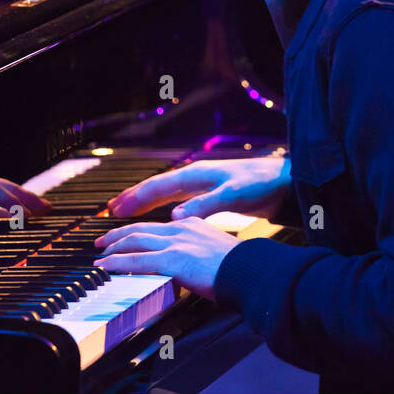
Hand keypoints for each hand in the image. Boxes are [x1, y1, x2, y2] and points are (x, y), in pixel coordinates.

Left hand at [94, 217, 239, 299]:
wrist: (250, 270)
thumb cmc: (238, 267)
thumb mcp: (214, 253)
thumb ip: (197, 254)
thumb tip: (188, 268)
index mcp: (192, 224)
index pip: (156, 226)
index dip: (136, 231)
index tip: (124, 238)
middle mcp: (181, 228)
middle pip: (140, 228)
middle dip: (117, 235)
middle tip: (101, 243)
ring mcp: (177, 242)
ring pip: (134, 240)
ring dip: (112, 248)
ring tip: (99, 256)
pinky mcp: (174, 259)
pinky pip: (137, 260)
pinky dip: (117, 262)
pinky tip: (106, 266)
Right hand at [107, 155, 290, 220]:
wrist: (284, 181)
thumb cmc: (260, 184)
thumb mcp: (232, 195)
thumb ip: (204, 205)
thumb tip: (174, 217)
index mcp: (196, 175)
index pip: (156, 187)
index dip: (134, 199)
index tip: (114, 210)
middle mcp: (195, 177)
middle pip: (156, 189)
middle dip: (133, 200)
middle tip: (110, 213)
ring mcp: (202, 185)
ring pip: (166, 194)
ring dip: (146, 204)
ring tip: (127, 214)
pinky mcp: (211, 194)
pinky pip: (178, 200)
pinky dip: (163, 208)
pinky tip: (161, 218)